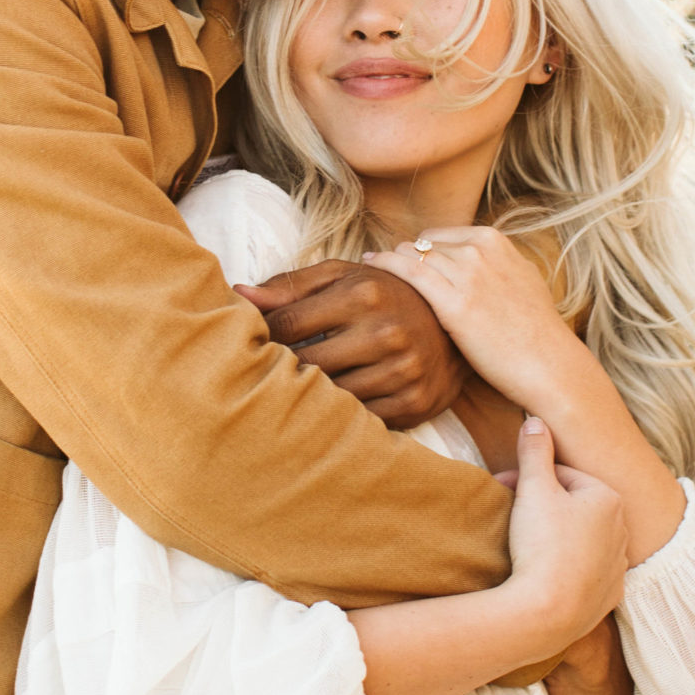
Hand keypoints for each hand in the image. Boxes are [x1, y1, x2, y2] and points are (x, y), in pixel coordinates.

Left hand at [236, 260, 465, 426]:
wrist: (456, 323)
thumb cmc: (385, 294)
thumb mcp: (343, 277)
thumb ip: (291, 286)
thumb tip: (239, 293)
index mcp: (362, 294)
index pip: (286, 324)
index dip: (263, 335)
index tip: (255, 341)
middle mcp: (384, 332)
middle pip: (304, 364)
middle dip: (283, 367)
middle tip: (273, 369)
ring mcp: (401, 371)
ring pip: (330, 396)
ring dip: (311, 394)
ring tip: (300, 387)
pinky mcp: (413, 403)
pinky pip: (359, 418)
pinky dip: (342, 413)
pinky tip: (334, 402)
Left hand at [367, 226, 576, 409]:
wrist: (548, 364)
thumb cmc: (535, 331)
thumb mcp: (521, 279)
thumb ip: (494, 264)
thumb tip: (471, 261)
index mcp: (495, 240)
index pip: (441, 235)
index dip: (421, 251)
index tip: (405, 262)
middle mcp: (480, 250)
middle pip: (423, 244)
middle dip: (402, 256)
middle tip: (381, 269)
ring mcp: (467, 274)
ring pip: (412, 254)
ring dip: (390, 260)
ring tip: (370, 271)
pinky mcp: (454, 303)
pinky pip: (408, 272)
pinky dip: (384, 264)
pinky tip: (368, 267)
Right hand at [490, 417, 627, 648]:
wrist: (547, 611)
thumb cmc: (542, 544)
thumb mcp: (533, 488)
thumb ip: (535, 450)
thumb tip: (536, 420)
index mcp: (607, 498)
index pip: (562, 476)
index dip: (529, 479)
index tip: (504, 488)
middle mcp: (622, 530)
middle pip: (575, 507)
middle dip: (544, 506)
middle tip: (513, 515)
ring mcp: (618, 565)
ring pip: (583, 540)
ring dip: (558, 538)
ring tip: (528, 547)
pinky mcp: (610, 596)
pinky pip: (588, 573)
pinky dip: (570, 569)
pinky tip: (548, 574)